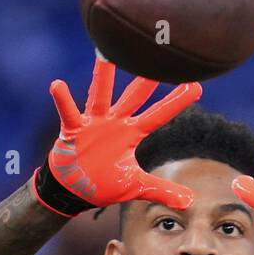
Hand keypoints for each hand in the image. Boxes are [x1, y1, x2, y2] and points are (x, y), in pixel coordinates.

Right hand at [33, 54, 201, 215]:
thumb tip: (189, 202)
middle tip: (157, 53)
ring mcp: (94, 124)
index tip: (196, 86)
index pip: (159, 115)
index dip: (176, 102)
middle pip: (133, 97)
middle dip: (145, 79)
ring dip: (102, 77)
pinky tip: (57, 85)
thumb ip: (162, 190)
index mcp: (131, 134)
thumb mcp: (136, 188)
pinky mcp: (74, 130)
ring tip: (105, 54)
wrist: (74, 191)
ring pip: (100, 96)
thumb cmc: (104, 183)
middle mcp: (115, 123)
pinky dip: (63, 100)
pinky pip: (68, 113)